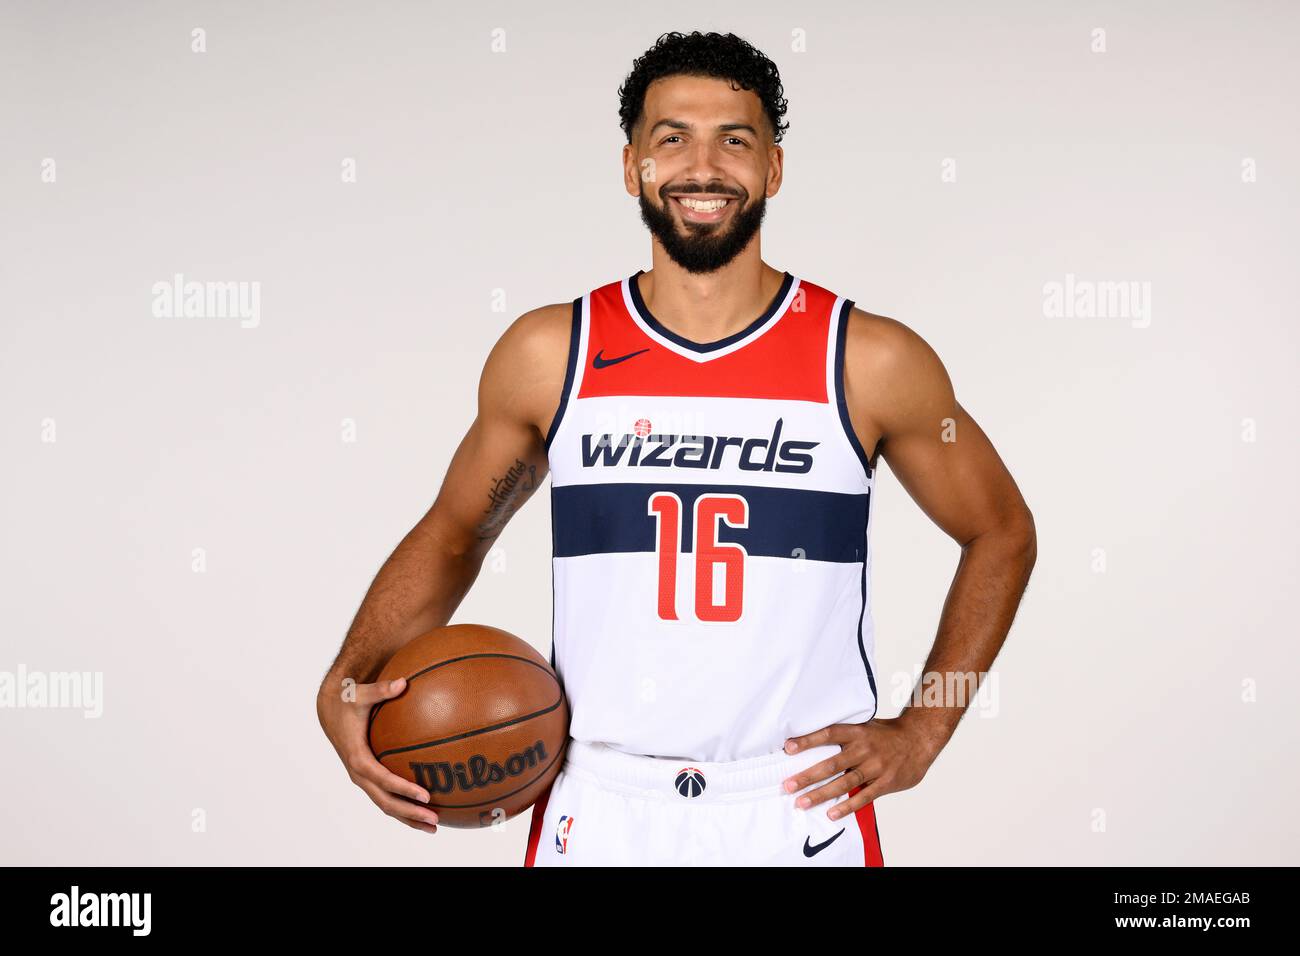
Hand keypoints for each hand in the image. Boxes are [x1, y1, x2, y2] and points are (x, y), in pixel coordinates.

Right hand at [317, 675, 440, 832]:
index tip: (426, 795)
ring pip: (387, 805)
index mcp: (357, 756)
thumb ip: (382, 689)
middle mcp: (360, 773)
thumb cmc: (348, 700)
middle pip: (386, 801)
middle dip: (410, 813)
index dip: (404, 788)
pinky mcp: (369, 777)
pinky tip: (426, 809)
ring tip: (434, 826)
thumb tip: (403, 682)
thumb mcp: (361, 693)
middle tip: (435, 819)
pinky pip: (388, 796)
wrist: (331, 710)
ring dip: (409, 817)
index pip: (383, 779)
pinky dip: (405, 806)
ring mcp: (364, 778)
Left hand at [781, 718, 936, 819]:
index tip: (788, 748)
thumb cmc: (887, 735)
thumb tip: (812, 742)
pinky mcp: (886, 783)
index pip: (828, 734)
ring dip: (821, 794)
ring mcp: (875, 767)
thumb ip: (844, 736)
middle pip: (831, 764)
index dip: (808, 741)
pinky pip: (864, 797)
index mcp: (857, 732)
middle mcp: (864, 749)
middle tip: (788, 786)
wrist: (920, 740)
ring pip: (844, 783)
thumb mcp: (865, 727)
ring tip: (802, 803)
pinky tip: (832, 814)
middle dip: (807, 776)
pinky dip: (847, 806)